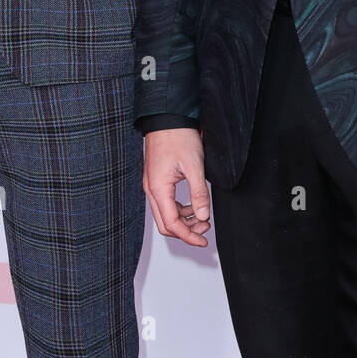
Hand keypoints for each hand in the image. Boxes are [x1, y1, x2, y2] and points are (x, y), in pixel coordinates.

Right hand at [143, 128, 210, 247]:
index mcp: (158, 188)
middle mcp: (151, 189)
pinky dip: (179, 209)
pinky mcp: (156, 179)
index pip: (172, 224)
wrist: (168, 117)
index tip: (203, 241)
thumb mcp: (194, 165)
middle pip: (165, 224)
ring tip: (202, 216)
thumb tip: (203, 216)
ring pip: (165, 214)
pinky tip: (193, 205)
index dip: (188, 236)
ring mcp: (152, 184)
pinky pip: (165, 203)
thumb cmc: (178, 135)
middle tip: (205, 229)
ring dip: (184, 220)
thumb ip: (198, 193)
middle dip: (186, 231)